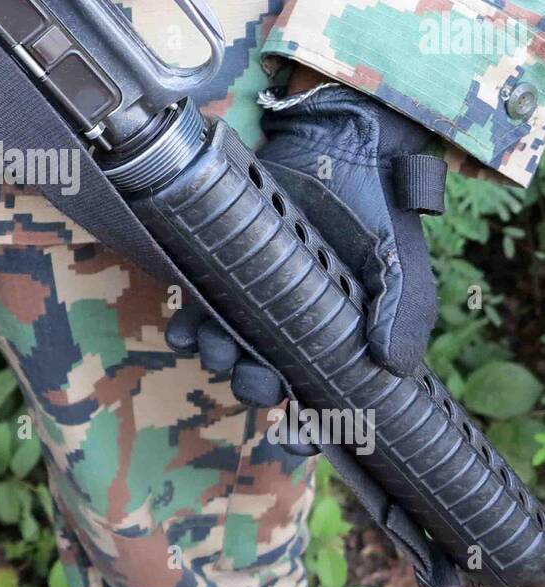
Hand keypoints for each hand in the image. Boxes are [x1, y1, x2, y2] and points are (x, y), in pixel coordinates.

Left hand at [168, 80, 445, 401]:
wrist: (340, 149)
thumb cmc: (377, 214)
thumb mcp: (399, 265)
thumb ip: (402, 313)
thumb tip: (393, 366)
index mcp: (336, 339)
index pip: (319, 401)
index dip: (309, 429)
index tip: (300, 437)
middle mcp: (290, 327)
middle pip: (263, 381)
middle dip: (255, 389)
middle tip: (258, 382)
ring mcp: (253, 300)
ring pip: (226, 350)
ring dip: (218, 359)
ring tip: (221, 350)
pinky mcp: (222, 269)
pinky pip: (196, 310)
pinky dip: (187, 326)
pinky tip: (185, 328)